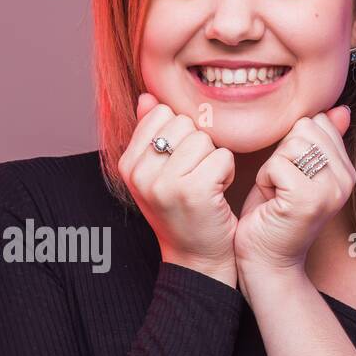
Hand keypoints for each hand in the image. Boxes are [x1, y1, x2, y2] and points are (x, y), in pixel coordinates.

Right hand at [119, 92, 237, 286]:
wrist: (196, 257)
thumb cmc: (181, 211)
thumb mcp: (157, 173)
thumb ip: (149, 133)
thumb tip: (147, 97)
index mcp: (127, 164)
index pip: (160, 113)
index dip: (180, 133)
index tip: (180, 163)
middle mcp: (140, 173)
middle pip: (183, 122)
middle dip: (197, 145)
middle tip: (195, 176)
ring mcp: (165, 183)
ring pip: (204, 138)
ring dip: (214, 159)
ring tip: (206, 184)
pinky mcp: (193, 191)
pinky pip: (222, 156)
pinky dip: (228, 172)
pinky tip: (217, 192)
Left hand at [235, 106, 354, 289]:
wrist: (267, 264)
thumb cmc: (273, 217)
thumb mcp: (295, 172)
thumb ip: (316, 141)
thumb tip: (339, 108)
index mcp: (345, 170)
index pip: (317, 122)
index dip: (291, 145)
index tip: (289, 177)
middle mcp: (345, 179)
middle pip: (304, 129)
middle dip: (281, 154)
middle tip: (280, 187)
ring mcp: (330, 189)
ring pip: (291, 144)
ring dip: (272, 167)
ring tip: (276, 194)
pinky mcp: (309, 199)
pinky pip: (277, 164)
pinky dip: (265, 181)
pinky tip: (271, 203)